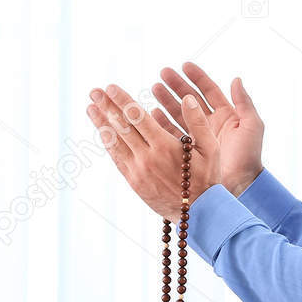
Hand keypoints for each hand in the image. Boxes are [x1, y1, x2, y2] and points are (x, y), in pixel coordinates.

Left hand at [85, 84, 218, 222]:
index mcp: (164, 146)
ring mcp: (137, 171)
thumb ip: (198, 122)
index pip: (137, 117)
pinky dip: (108, 143)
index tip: (110, 88)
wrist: (198, 213)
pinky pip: (117, 159)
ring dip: (101, 123)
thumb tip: (187, 98)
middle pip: (121, 127)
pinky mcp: (133, 182)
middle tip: (94, 92)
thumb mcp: (211, 148)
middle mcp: (147, 157)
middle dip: (106, 107)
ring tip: (90, 108)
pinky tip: (102, 132)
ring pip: (115, 143)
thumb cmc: (207, 178)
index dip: (122, 100)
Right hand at [151, 62, 263, 195]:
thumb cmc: (249, 156)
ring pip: (179, 113)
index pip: (208, 90)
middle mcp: (210, 123)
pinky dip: (162, 123)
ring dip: (166, 100)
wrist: (241, 185)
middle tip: (162, 74)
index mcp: (225, 114)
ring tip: (154, 89)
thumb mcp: (252, 126)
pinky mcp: (188, 150)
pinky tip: (152, 113)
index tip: (183, 66)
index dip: (196, 77)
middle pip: (190, 99)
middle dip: (176, 85)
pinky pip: (172, 133)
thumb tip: (236, 79)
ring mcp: (198, 136)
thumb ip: (245, 102)